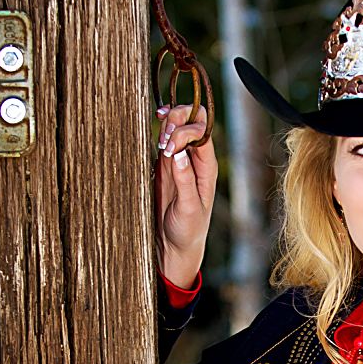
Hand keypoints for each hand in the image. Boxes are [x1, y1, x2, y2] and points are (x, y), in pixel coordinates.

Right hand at [154, 103, 216, 285]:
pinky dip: (160, 128)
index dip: (186, 130)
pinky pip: (164, 137)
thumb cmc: (188, 230)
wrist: (176, 244)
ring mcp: (180, 159)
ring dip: (168, 124)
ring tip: (160, 141)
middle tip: (164, 137)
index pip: (202, 133)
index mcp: (207, 167)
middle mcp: (196, 159)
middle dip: (178, 119)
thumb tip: (178, 154)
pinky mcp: (164, 164)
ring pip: (178, 125)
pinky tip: (155, 128)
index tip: (169, 145)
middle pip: (193, 121)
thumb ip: (185, 181)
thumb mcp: (189, 209)